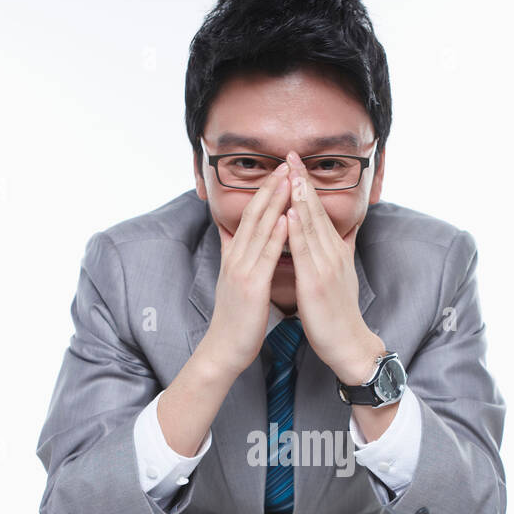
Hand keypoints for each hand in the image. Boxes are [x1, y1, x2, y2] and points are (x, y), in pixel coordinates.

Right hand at [201, 164, 290, 375]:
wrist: (224, 349)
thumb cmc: (237, 319)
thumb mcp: (236, 282)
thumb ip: (238, 259)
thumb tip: (237, 239)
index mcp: (234, 256)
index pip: (249, 215)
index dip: (264, 192)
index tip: (279, 173)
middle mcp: (235, 258)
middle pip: (253, 214)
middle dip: (270, 188)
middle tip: (286, 164)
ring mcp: (241, 270)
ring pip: (259, 229)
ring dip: (275, 202)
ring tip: (289, 180)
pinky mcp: (251, 286)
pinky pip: (265, 256)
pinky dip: (276, 235)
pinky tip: (287, 218)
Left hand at [285, 152, 383, 383]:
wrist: (349, 344)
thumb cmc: (337, 315)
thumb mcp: (336, 278)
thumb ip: (331, 255)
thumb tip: (330, 239)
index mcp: (334, 252)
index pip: (318, 212)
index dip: (306, 187)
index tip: (294, 164)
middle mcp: (332, 254)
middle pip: (315, 211)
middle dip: (302, 182)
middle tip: (291, 155)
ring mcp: (326, 267)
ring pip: (311, 226)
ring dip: (300, 198)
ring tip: (290, 173)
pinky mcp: (316, 283)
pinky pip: (305, 252)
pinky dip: (297, 230)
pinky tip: (290, 213)